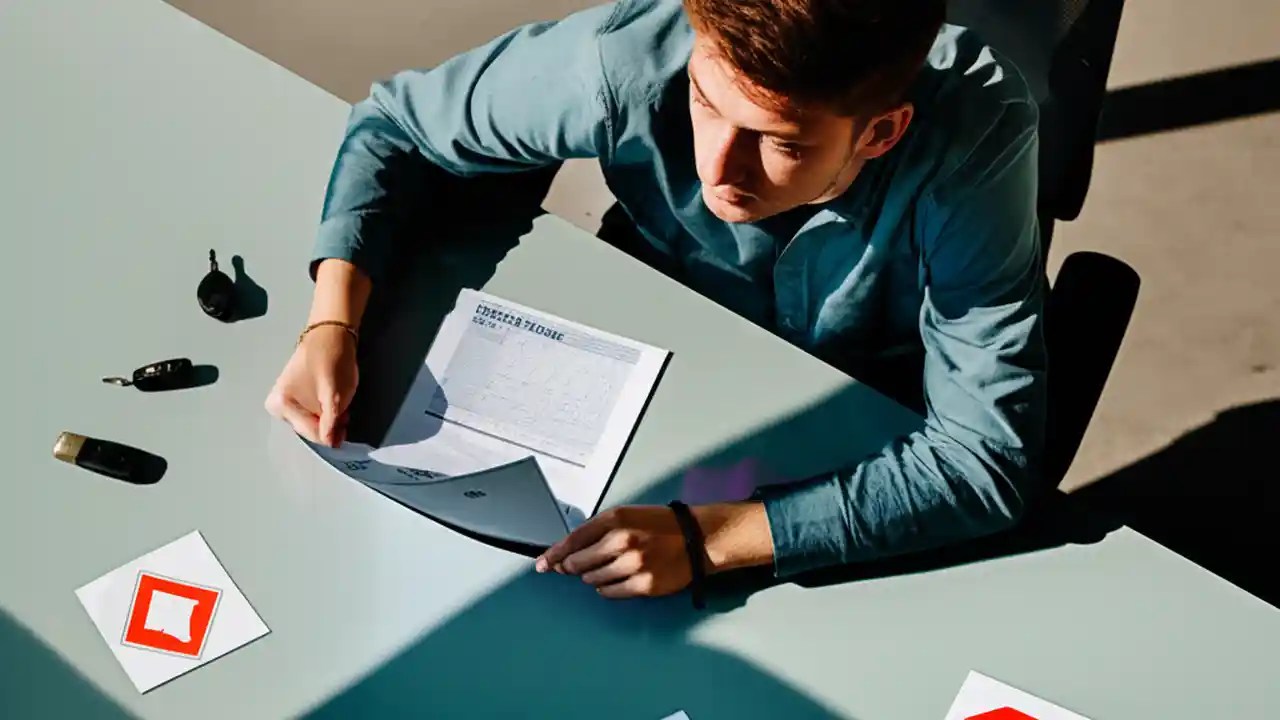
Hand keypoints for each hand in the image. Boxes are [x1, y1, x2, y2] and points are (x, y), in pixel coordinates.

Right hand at [264, 325, 358, 446]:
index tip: (345, 432)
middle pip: (308, 426)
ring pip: (311, 419)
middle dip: (329, 425)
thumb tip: (329, 443)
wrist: (331, 334)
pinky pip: (310, 409)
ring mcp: (284, 398)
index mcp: (280, 405)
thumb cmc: (331, 362)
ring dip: (329, 418)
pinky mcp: (293, 392)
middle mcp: (276, 404)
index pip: (309, 433)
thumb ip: (330, 423)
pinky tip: (334, 402)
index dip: (330, 436)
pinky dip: (324, 409)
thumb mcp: (334, 398)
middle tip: (345, 418)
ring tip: (342, 408)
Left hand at [535, 506, 695, 598]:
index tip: (542, 563)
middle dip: (571, 567)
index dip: (553, 554)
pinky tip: (617, 577)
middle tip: (574, 567)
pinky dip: (607, 587)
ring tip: (610, 566)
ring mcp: (633, 565)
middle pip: (577, 564)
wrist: (697, 538)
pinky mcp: (643, 585)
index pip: (573, 540)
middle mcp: (622, 541)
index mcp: (615, 519)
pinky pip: (609, 592)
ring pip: (591, 579)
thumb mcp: (627, 515)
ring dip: (592, 576)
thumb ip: (596, 530)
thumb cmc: (662, 525)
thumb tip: (566, 550)